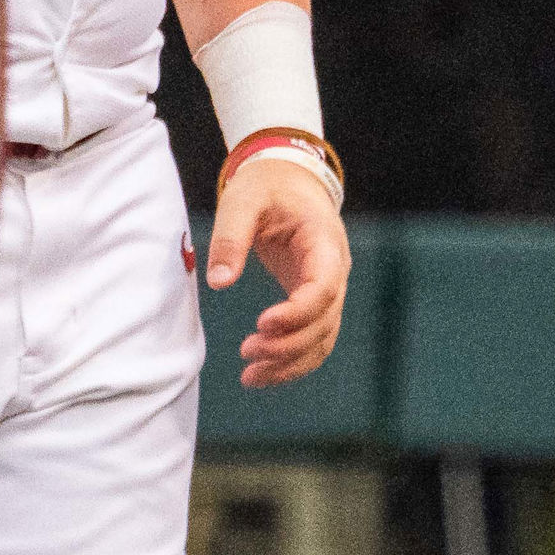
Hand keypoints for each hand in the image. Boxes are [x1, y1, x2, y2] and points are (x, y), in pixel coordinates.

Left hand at [207, 153, 350, 385]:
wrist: (287, 178)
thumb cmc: (265, 186)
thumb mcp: (243, 200)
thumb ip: (231, 238)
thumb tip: (219, 282)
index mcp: (324, 241)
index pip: (323, 287)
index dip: (297, 312)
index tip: (261, 324)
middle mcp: (335, 269)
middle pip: (324, 320)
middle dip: (288, 344)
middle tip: (247, 352)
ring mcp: (328, 287)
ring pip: (322, 337)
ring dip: (290, 362)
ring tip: (250, 376)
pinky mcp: (313, 299)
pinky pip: (313, 338)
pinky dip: (292, 361)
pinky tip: (262, 374)